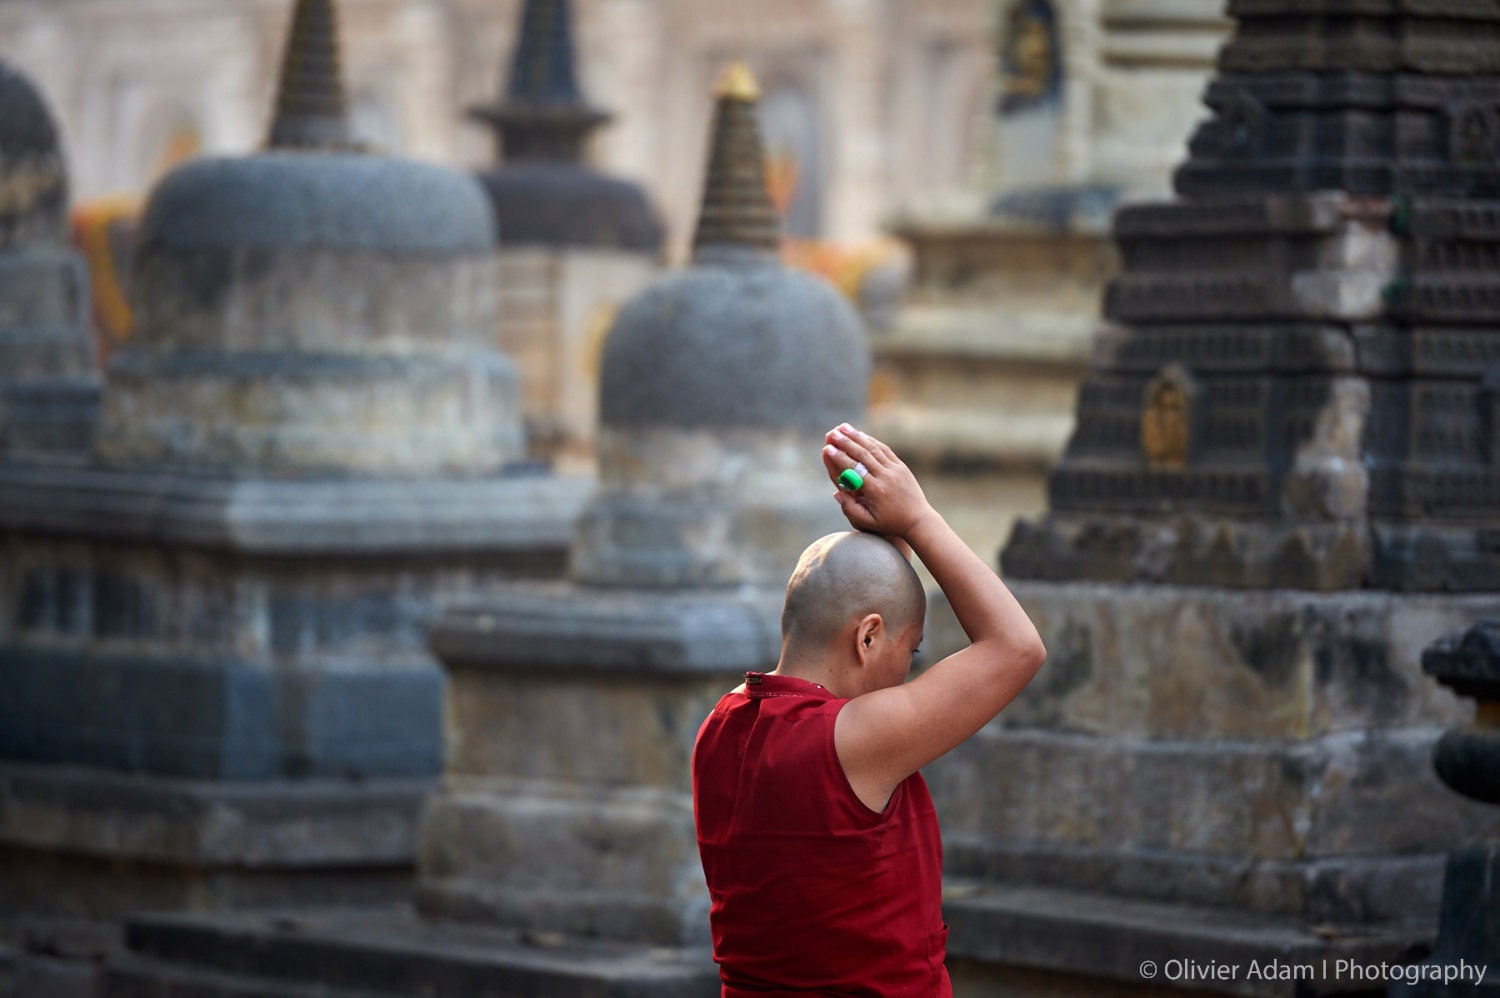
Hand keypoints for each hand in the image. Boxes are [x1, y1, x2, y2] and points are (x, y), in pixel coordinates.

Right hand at [822, 423, 933, 539]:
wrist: (918, 520)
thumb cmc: (890, 523)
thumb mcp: (868, 522)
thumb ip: (850, 509)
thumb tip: (836, 493)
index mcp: (876, 490)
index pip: (855, 470)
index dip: (840, 458)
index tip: (827, 448)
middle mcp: (886, 476)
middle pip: (863, 455)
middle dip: (845, 442)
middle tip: (831, 433)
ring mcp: (895, 469)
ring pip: (873, 449)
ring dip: (857, 437)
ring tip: (842, 427)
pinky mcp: (901, 466)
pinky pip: (884, 450)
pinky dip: (871, 441)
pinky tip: (860, 434)